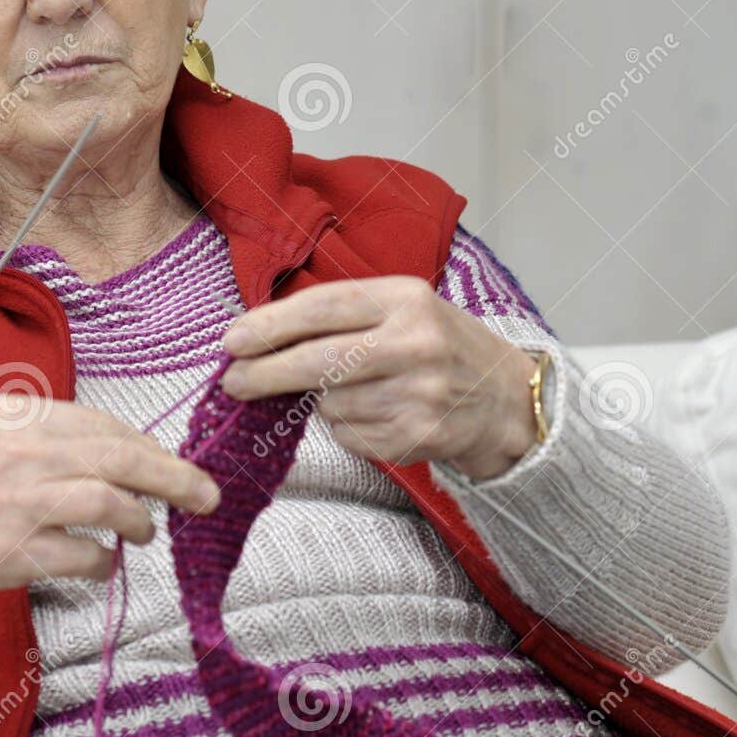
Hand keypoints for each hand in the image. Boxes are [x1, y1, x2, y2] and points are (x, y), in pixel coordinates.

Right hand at [0, 398, 220, 607]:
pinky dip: (104, 563)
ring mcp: (17, 502)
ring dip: (139, 520)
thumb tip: (131, 453)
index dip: (150, 448)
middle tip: (203, 494)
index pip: (106, 425)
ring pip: (108, 503)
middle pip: (120, 457)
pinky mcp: (14, 552)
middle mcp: (20, 452)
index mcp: (19, 416)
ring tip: (144, 530)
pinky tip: (101, 563)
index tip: (173, 464)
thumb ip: (55, 435)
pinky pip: (84, 556)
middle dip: (173, 477)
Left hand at [220, 276, 539, 478]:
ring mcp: (418, 394)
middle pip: (317, 362)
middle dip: (264, 374)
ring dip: (317, 401)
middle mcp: (414, 344)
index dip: (270, 325)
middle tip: (232, 382)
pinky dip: (344, 427)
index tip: (232, 340)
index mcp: (406, 299)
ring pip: (329, 403)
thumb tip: (257, 336)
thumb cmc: (436, 344)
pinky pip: (349, 435)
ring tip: (349, 390)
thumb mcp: (401, 308)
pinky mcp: (416, 437)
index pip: (322, 308)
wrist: (504, 398)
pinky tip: (373, 413)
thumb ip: (339, 316)